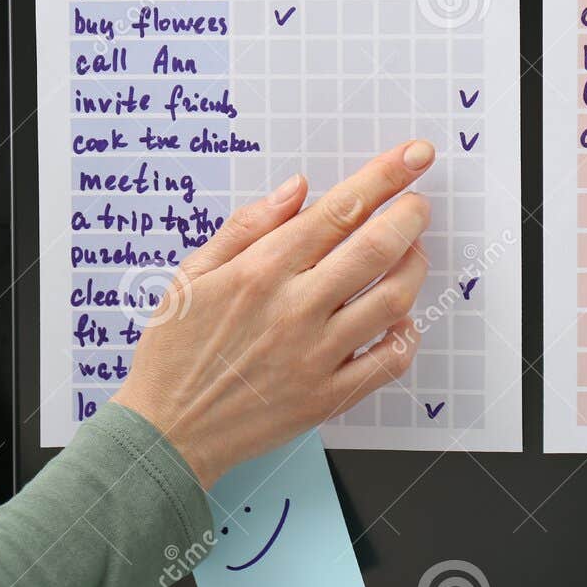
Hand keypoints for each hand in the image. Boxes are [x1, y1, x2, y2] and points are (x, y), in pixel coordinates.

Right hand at [113, 141, 434, 487]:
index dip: (385, 177)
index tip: (414, 156)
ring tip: (410, 254)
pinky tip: (399, 319)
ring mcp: (316, 356)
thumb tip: (298, 187)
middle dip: (411, 215)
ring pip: (393, 300)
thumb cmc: (175, 349)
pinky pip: (389, 362)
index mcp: (261, 270)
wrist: (167, 430)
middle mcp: (294, 308)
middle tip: (418, 204)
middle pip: (378, 248)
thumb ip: (247, 226)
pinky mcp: (327, 397)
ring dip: (413, 268)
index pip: (339, 210)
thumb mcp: (192, 274)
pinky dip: (406, 334)